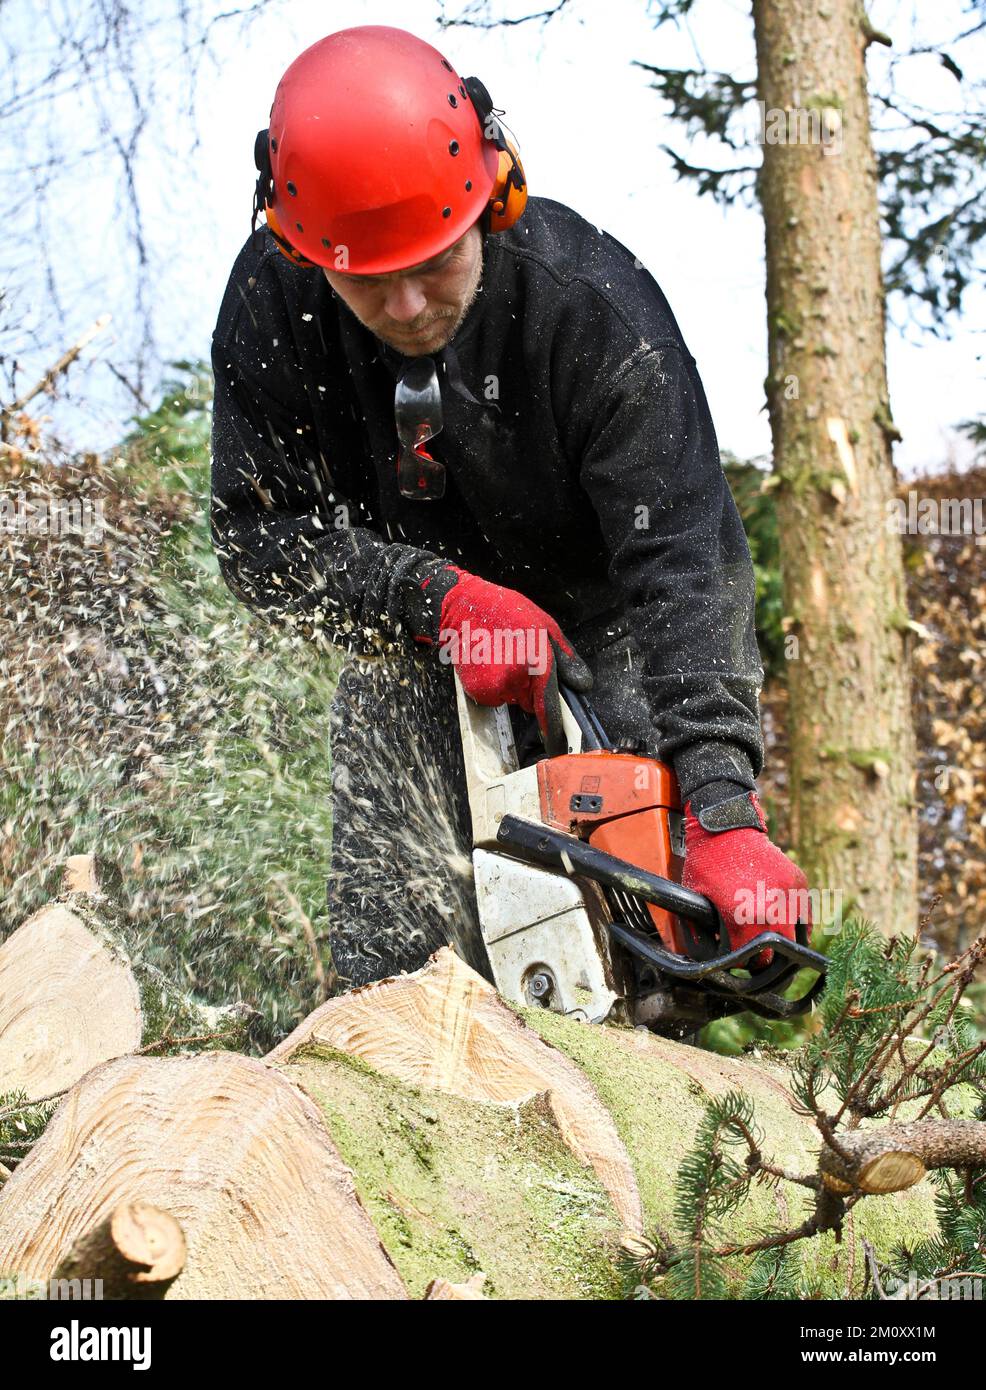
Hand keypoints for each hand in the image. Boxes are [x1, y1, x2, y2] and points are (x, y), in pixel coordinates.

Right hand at [436, 566, 591, 755]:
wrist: (464, 608)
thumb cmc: (507, 612)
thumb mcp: (546, 627)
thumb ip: (567, 659)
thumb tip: (583, 685)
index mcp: (537, 660)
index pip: (548, 705)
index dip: (553, 727)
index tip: (556, 743)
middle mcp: (516, 677)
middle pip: (532, 703)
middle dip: (531, 689)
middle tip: (520, 659)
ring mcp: (495, 685)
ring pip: (514, 700)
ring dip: (513, 686)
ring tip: (503, 656)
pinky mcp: (479, 689)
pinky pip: (496, 697)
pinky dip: (495, 687)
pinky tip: (490, 663)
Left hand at [681, 790, 809, 966]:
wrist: (726, 828)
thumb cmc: (707, 863)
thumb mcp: (697, 900)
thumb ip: (705, 932)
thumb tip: (711, 957)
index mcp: (744, 916)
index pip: (755, 961)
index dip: (747, 966)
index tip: (743, 964)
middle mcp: (771, 908)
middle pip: (779, 955)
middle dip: (768, 961)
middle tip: (759, 959)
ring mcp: (790, 894)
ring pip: (799, 937)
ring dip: (787, 945)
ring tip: (775, 946)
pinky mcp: (799, 882)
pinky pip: (805, 914)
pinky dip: (797, 923)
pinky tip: (785, 925)